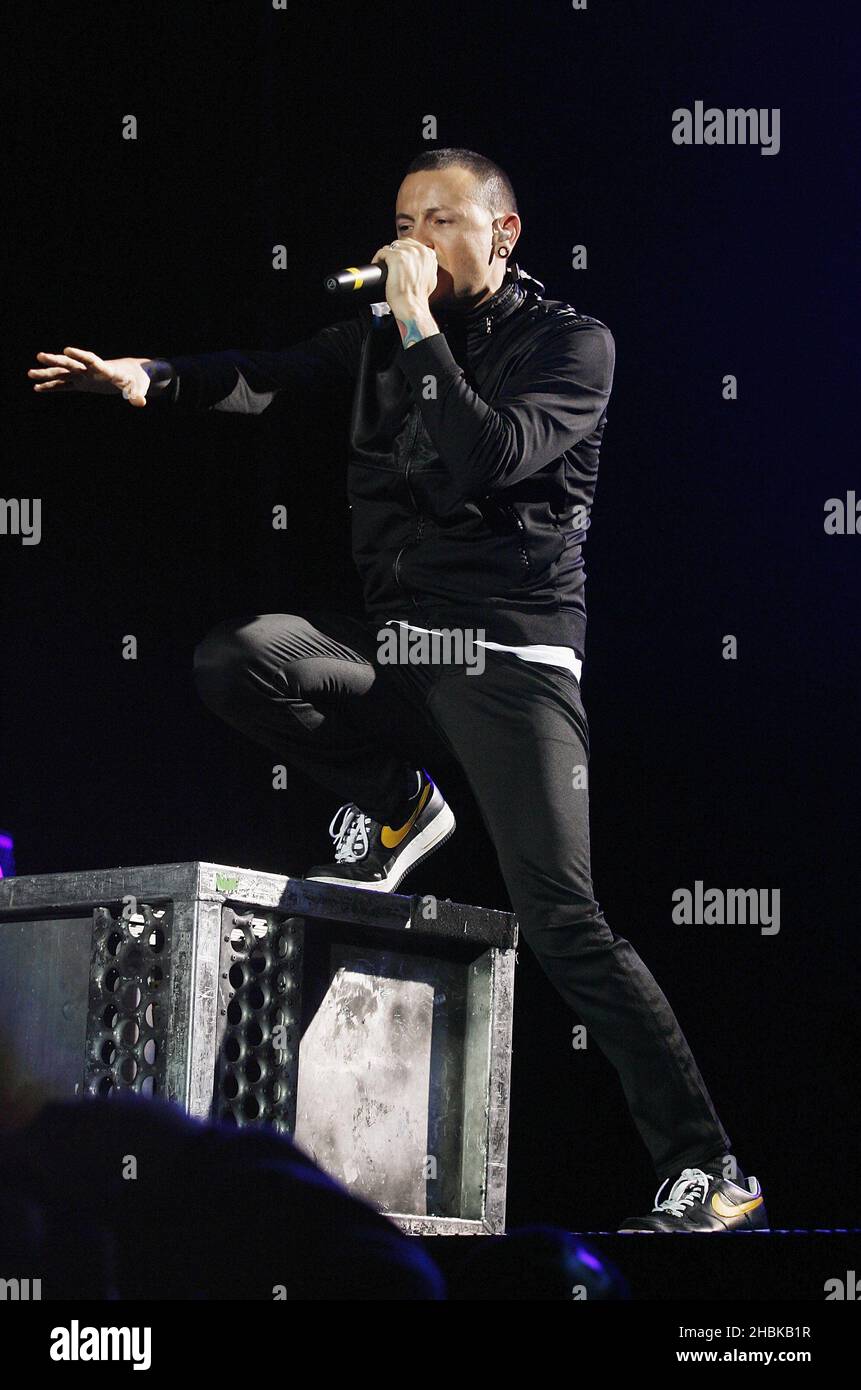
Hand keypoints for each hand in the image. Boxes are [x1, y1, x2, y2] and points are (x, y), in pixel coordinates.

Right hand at [28, 348, 156, 407]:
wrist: (132, 375)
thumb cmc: (137, 380)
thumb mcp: (139, 388)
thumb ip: (136, 395)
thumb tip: (139, 403)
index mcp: (104, 368)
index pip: (91, 359)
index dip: (80, 355)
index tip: (67, 350)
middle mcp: (90, 370)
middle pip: (71, 363)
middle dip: (56, 360)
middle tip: (40, 356)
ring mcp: (84, 376)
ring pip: (63, 374)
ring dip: (48, 374)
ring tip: (30, 374)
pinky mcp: (82, 384)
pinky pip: (64, 385)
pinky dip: (52, 386)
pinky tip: (38, 388)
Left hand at [370, 238, 437, 318]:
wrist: (412, 306)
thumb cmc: (419, 297)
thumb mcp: (430, 279)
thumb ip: (426, 266)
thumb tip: (419, 263)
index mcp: (429, 255)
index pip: (411, 245)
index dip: (402, 253)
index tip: (397, 262)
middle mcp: (420, 251)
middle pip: (401, 244)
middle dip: (394, 254)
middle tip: (389, 266)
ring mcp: (408, 253)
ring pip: (391, 247)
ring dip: (386, 256)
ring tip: (383, 266)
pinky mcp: (396, 257)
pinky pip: (382, 252)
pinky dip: (377, 259)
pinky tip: (378, 266)